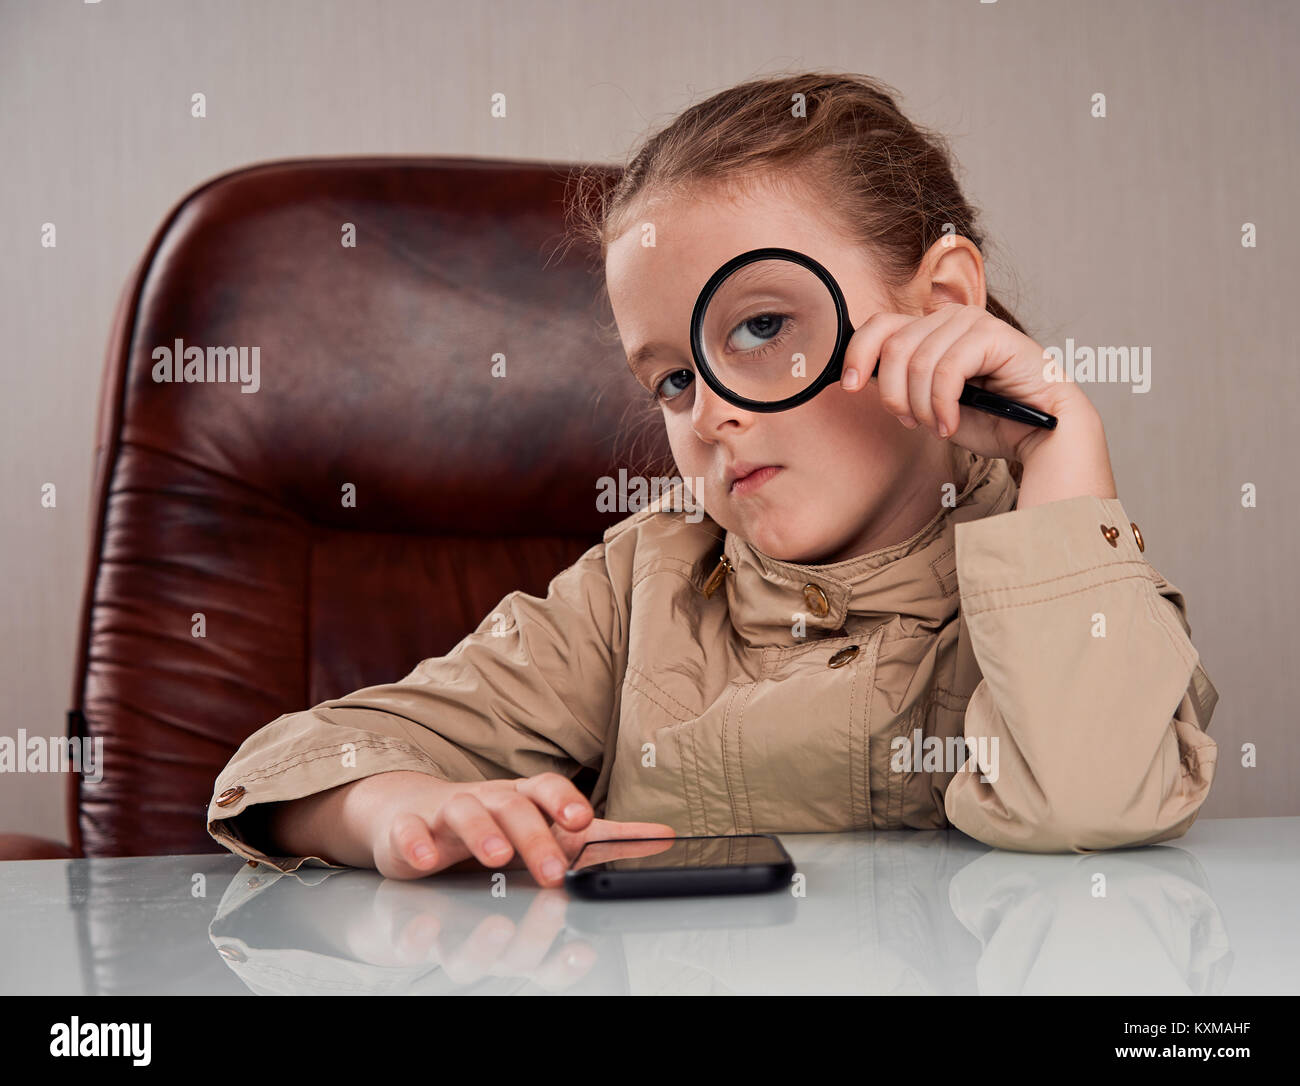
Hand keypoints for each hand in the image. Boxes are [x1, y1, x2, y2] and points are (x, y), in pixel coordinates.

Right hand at [366, 771, 674, 886]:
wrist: (416, 816)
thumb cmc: (494, 826)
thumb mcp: (549, 830)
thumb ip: (604, 839)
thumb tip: (663, 836)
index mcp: (524, 798)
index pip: (547, 788)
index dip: (565, 800)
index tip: (583, 819)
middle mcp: (488, 799)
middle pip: (512, 807)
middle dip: (534, 837)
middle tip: (553, 871)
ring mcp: (447, 812)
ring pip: (464, 813)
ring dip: (482, 834)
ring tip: (496, 858)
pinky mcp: (409, 831)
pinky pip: (408, 833)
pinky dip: (415, 843)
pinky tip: (426, 859)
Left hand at [839, 302, 1093, 464]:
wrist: (1040, 433)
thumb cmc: (988, 418)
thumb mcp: (929, 401)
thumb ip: (901, 382)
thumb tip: (861, 376)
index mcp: (930, 328)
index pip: (879, 325)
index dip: (857, 354)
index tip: (849, 386)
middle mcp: (949, 317)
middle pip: (894, 348)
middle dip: (895, 396)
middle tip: (911, 423)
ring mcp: (972, 322)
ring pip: (917, 363)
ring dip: (922, 406)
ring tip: (938, 426)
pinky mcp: (993, 336)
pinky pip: (946, 371)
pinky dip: (942, 405)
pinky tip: (951, 424)